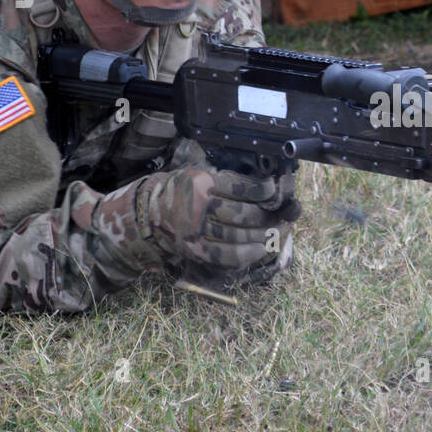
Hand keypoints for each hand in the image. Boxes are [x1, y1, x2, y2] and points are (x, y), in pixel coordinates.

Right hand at [135, 166, 299, 275]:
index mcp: (202, 183)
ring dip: (262, 236)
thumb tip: (265, 188)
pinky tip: (261, 249)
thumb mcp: (201, 175)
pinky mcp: (196, 250)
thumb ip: (228, 180)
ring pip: (238, 236)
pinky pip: (227, 255)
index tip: (274, 191)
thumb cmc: (183, 191)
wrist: (150, 212)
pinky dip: (248, 254)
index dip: (262, 191)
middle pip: (242, 214)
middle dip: (267, 217)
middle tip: (282, 218)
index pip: (240, 188)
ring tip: (276, 233)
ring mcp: (197, 231)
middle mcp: (199, 207)